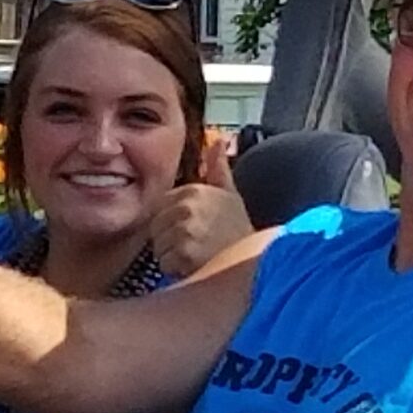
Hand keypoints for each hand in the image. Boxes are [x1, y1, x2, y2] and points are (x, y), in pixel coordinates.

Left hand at [147, 138, 252, 277]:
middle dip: (171, 240)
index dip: (174, 223)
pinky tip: (197, 267)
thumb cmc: (239, 233)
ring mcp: (186, 229)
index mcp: (194, 190)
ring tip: (198, 256)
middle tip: (197, 245)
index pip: (162, 208)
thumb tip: (218, 141)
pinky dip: (178, 271)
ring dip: (174, 257)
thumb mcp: (231, 195)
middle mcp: (188, 206)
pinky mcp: (185, 253)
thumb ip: (218, 169)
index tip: (195, 230)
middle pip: (156, 227)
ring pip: (158, 247)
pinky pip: (166, 264)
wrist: (256, 264)